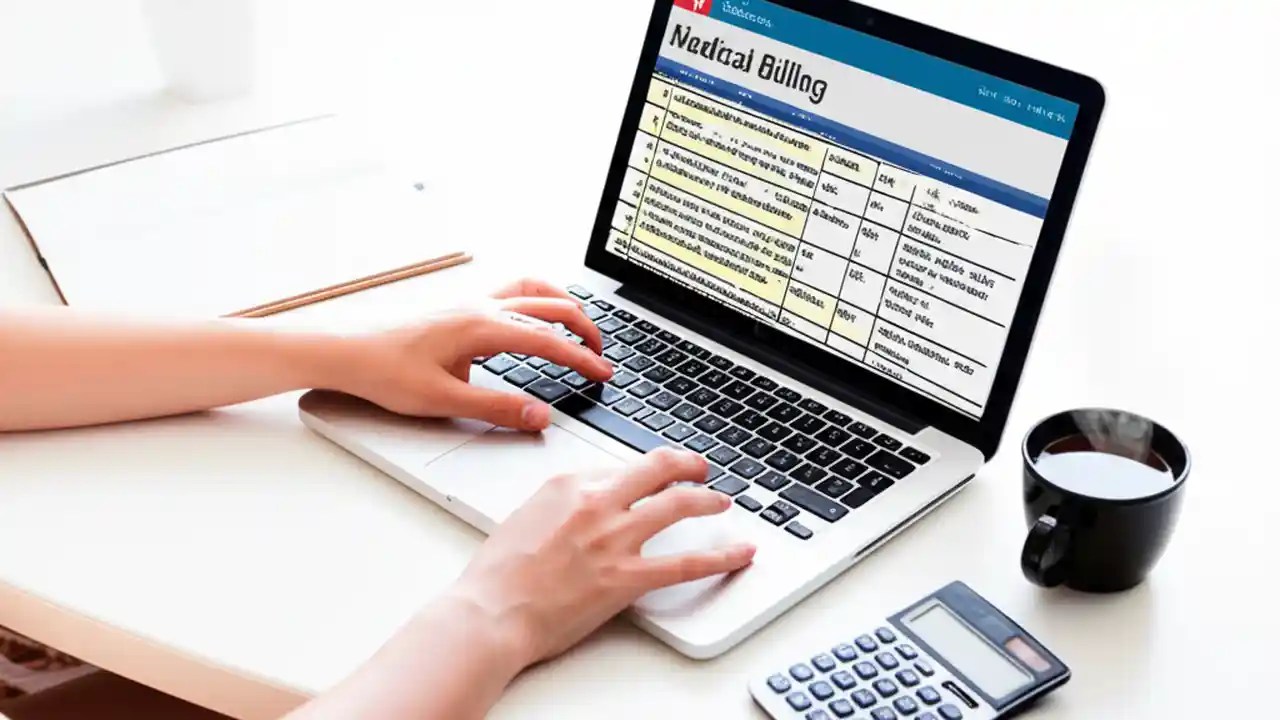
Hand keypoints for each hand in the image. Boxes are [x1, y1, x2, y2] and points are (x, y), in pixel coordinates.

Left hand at [336, 278, 611, 429]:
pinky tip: (535, 316)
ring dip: (562, 304)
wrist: (345, 351)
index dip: (582, 358)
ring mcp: (470, 303)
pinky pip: (510, 290)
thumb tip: (540, 417)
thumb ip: (498, 409)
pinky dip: (536, 298)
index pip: (547, 341)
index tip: (603, 373)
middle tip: (601, 353)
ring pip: (531, 289)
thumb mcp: (444, 400)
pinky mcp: (459, 307)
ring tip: (581, 325)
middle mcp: (480, 308)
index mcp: (482, 328)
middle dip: (583, 327)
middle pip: (549, 307)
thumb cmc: (385, 372)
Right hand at [447, 448, 756, 666]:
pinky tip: (739, 553)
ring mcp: (615, 538)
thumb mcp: (524, 518)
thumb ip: (561, 506)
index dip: (643, 472)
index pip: (620, 467)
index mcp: (568, 484)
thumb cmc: (497, 576)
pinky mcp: (627, 577)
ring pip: (679, 505)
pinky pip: (687, 563)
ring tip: (721, 502)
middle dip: (686, 465)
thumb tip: (586, 508)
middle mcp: (597, 503)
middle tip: (699, 470)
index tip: (653, 476)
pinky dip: (721, 557)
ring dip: (707, 500)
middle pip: (657, 469)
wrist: (491, 612)